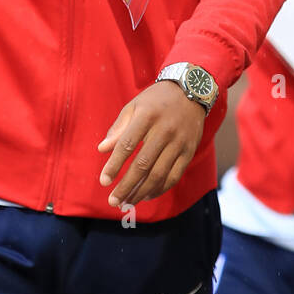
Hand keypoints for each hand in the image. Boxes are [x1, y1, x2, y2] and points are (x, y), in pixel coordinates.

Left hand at [97, 81, 206, 208]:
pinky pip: (174, 176)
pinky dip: (160, 189)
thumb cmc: (157, 100)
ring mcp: (179, 142)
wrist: (192, 90)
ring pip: (159, 174)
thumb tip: (102, 149)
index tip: (103, 181)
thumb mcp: (134, 106)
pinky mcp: (189, 151)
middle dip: (126, 186)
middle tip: (113, 201)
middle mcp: (165, 130)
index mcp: (147, 116)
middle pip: (143, 165)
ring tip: (128, 202)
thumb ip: (119, 128)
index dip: (114, 165)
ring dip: (141, 191)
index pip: (127, 145)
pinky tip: (147, 195)